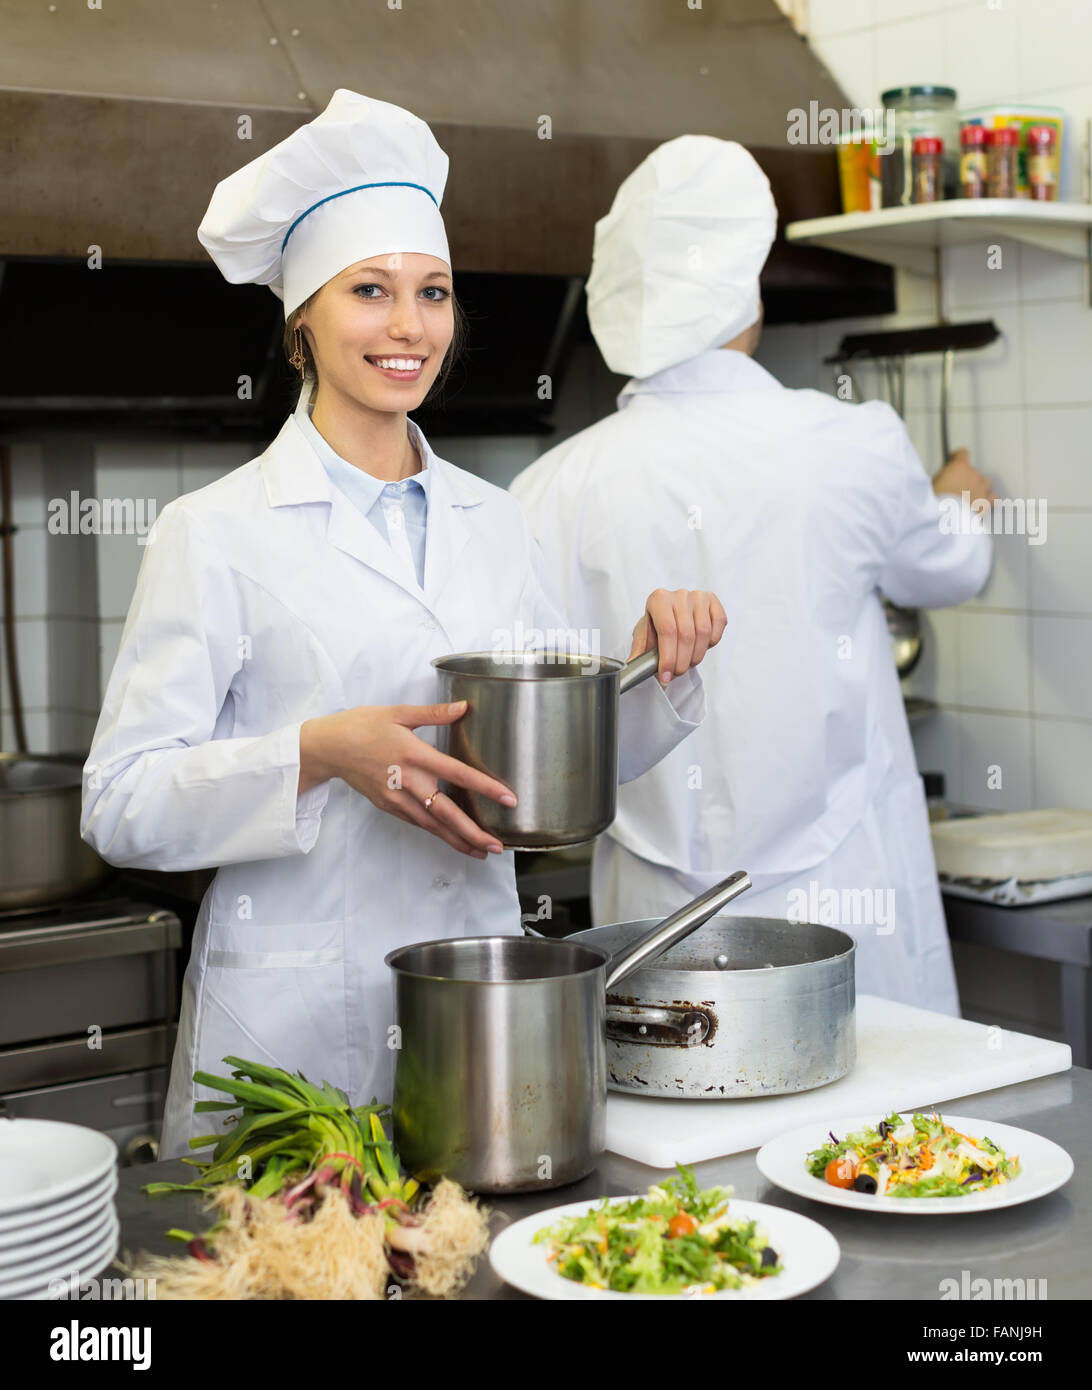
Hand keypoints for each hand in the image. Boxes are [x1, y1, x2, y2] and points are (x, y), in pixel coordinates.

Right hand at [298, 703, 516, 859]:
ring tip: (482, 851)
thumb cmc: (362, 725)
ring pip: (432, 825)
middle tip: (497, 847)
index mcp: (414, 755)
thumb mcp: (398, 712)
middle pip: (446, 813)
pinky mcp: (388, 806)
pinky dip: (437, 833)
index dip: (485, 788)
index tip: (508, 799)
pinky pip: (417, 822)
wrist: (328, 748)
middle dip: (473, 833)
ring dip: (457, 840)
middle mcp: (407, 782)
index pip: (457, 774)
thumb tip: (464, 707)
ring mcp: (396, 798)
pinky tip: (452, 838)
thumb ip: (434, 712)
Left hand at [627, 588, 726, 683]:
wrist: (671, 613)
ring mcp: (698, 596)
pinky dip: (711, 642)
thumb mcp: (644, 637)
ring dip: (696, 655)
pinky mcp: (713, 600)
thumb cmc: (657, 624)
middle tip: (676, 674)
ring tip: (687, 663)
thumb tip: (631, 665)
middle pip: (686, 634)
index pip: (667, 630)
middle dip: (681, 662)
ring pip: (703, 632)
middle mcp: (679, 595)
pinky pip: (718, 624)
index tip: (665, 676)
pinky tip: (700, 647)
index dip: (668, 657)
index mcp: (658, 599)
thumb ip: (639, 651)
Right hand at [932, 447, 996, 503]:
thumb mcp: (933, 482)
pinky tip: (982, 501)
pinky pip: (993, 497)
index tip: (953, 460)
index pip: (962, 453)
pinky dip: (989, 498)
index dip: (956, 456)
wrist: (945, 517)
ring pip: (984, 482)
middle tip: (955, 486)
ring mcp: (981, 488)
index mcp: (960, 467)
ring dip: (977, 486)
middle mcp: (973, 475)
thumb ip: (943, 475)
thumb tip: (946, 477)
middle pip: (972, 471)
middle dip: (965, 477)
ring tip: (968, 495)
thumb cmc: (936, 500)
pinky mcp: (986, 502)